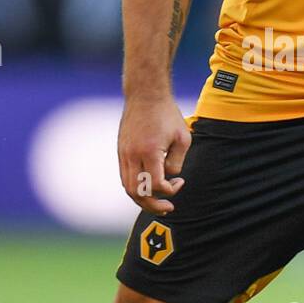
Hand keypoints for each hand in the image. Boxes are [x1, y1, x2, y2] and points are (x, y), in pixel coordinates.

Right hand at [117, 95, 190, 213]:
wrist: (145, 94)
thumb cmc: (167, 115)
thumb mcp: (182, 138)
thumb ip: (176, 162)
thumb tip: (169, 179)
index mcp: (150, 151)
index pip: (156, 184)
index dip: (170, 190)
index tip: (180, 182)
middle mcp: (132, 155)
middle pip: (137, 192)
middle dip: (153, 205)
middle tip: (168, 207)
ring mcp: (124, 154)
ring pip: (128, 187)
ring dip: (142, 199)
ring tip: (157, 203)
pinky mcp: (121, 152)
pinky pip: (124, 177)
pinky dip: (135, 188)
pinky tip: (148, 187)